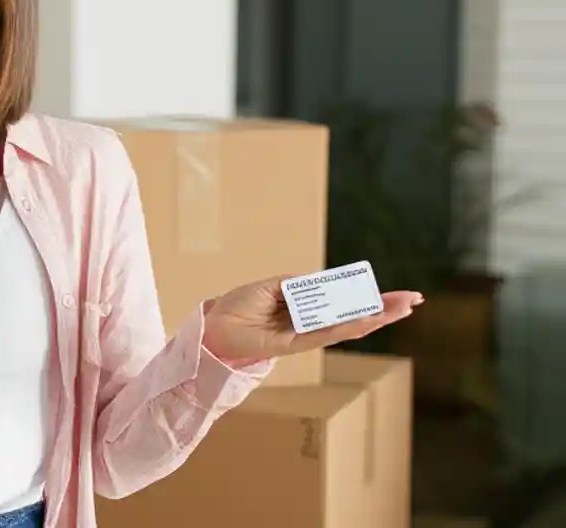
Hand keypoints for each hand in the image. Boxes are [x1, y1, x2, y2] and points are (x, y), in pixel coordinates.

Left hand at [200, 275, 422, 365]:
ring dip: (375, 317)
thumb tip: (324, 285)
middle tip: (414, 301)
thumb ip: (299, 287)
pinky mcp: (295, 345)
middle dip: (384, 308)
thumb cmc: (238, 305)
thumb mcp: (272, 287)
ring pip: (347, 326)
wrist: (214, 325)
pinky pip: (325, 334)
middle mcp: (310, 322)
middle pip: (354, 315)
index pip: (345, 302)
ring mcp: (305, 334)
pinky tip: (367, 320)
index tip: (395, 293)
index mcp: (306, 307)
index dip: (368, 297)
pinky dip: (346, 326)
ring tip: (401, 309)